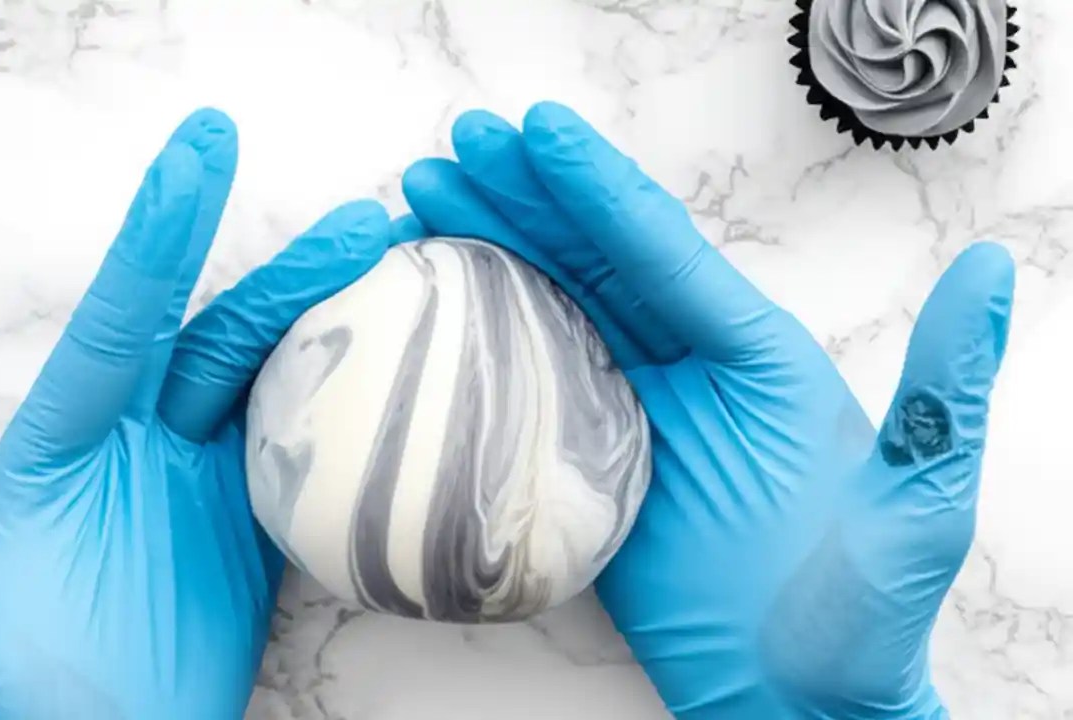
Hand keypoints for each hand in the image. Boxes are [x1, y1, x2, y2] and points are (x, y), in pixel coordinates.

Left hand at [0, 109, 406, 718]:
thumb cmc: (19, 702)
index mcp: (61, 444)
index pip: (118, 321)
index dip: (159, 237)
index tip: (197, 156)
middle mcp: (137, 443)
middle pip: (215, 333)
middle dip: (277, 265)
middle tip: (351, 214)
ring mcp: (200, 476)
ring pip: (264, 373)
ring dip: (320, 313)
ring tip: (380, 257)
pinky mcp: (250, 513)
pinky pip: (298, 437)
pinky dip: (338, 387)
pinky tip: (378, 345)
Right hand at [401, 102, 1012, 718]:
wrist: (794, 696)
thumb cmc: (864, 611)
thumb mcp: (919, 497)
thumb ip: (941, 387)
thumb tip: (991, 272)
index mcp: (758, 353)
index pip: (665, 253)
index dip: (597, 190)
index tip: (538, 133)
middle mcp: (692, 363)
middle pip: (596, 258)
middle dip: (527, 194)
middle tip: (464, 140)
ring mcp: (638, 405)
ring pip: (557, 301)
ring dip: (496, 241)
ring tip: (433, 188)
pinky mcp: (593, 452)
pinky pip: (534, 373)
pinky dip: (488, 323)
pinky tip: (447, 288)